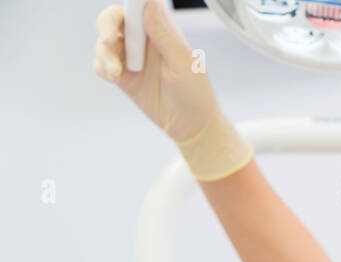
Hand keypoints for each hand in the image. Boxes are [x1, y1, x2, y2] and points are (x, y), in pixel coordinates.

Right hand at [93, 1, 251, 179]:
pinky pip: (101, 63)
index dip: (131, 1)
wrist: (192, 127)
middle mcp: (144, 40)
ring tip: (116, 71)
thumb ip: (164, 35)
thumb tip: (148, 3)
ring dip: (104, 53)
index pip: (140, 5)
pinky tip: (115, 77)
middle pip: (114, 18)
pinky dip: (103, 67)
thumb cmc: (196, 93)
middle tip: (108, 37)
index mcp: (162, 30)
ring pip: (104, 41)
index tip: (125, 9)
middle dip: (106, 24)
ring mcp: (131, 57)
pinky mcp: (122, 75)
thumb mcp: (183, 63)